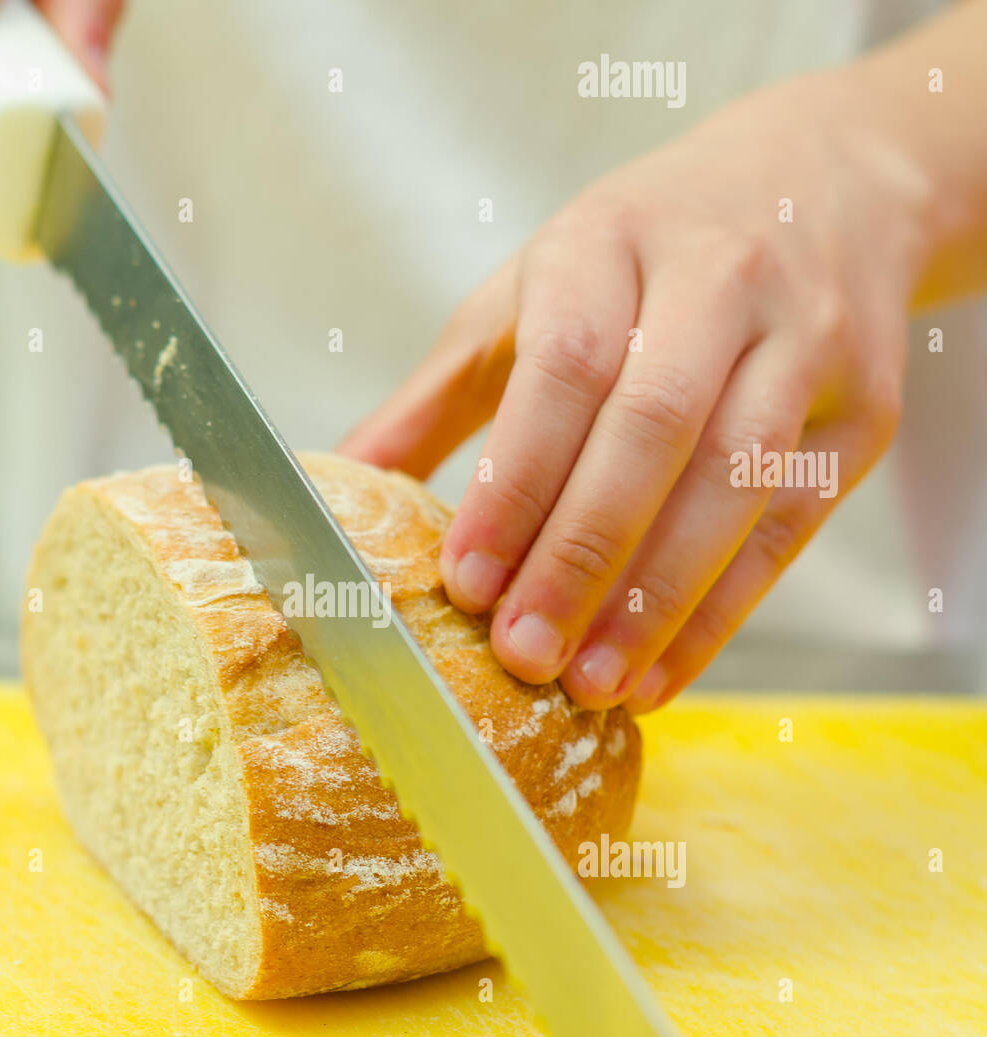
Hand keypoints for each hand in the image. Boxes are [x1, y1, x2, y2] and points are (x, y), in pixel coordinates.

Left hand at [340, 70, 935, 711]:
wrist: (821, 189)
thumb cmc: (641, 257)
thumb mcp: (530, 296)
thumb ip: (440, 396)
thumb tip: (338, 478)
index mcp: (611, 240)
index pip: (564, 367)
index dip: (515, 483)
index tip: (464, 579)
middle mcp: (720, 278)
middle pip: (653, 430)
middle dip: (581, 555)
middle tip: (522, 653)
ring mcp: (805, 341)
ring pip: (733, 484)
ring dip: (656, 600)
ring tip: (588, 683)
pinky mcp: (862, 411)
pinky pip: (790, 528)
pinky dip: (720, 613)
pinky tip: (657, 672)